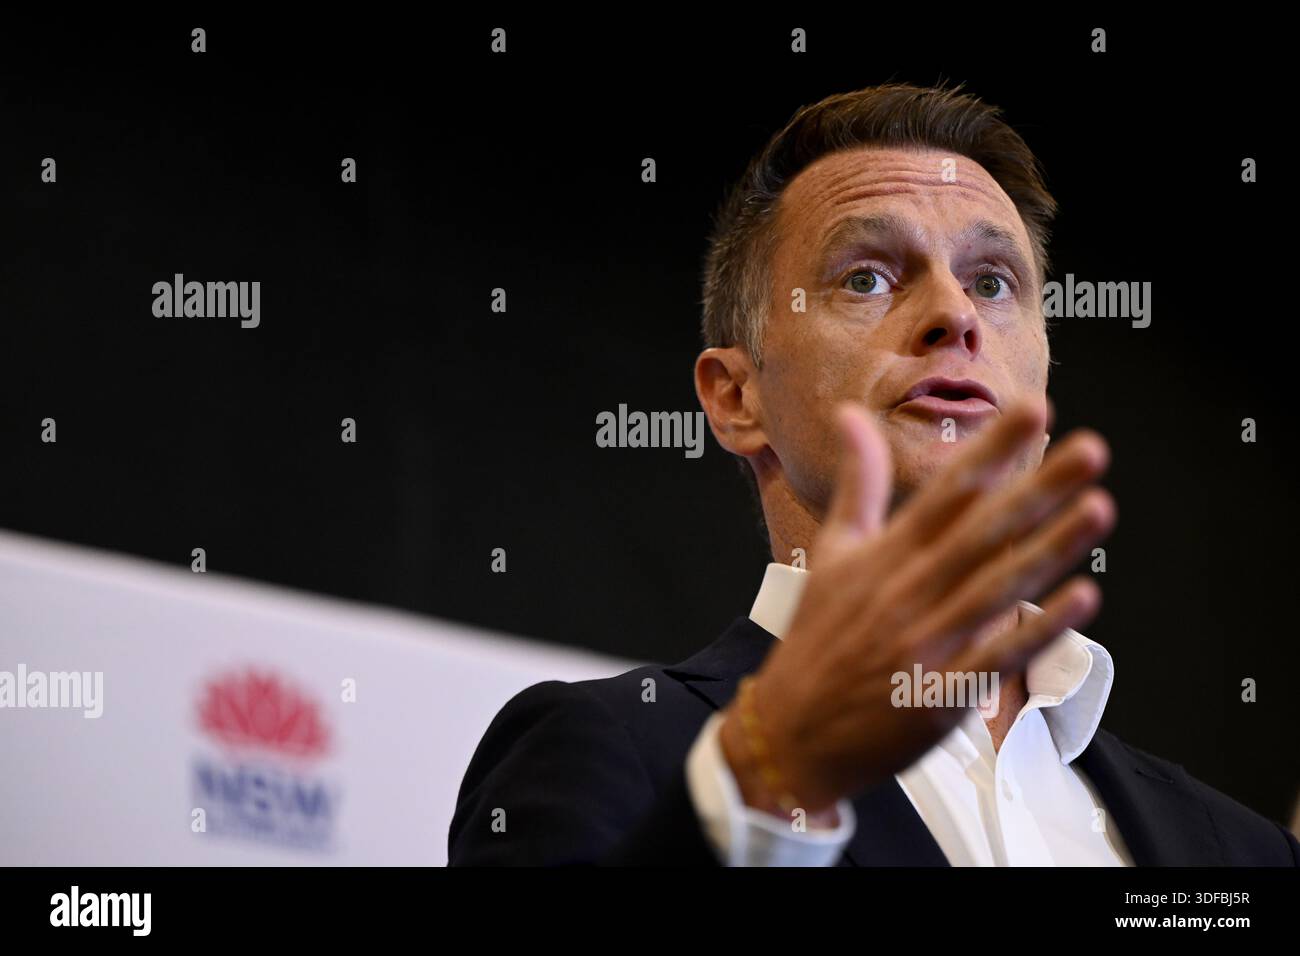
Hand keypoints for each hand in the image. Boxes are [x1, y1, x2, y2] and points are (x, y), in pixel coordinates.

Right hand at [719, 398, 1114, 814]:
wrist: (791, 733)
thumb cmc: (816, 639)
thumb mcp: (832, 554)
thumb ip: (855, 484)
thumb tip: (850, 414)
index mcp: (885, 556)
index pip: (946, 492)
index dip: (991, 450)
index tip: (1033, 411)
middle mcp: (909, 593)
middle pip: (982, 534)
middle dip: (1038, 490)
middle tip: (1091, 449)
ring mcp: (928, 644)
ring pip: (998, 589)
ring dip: (1051, 550)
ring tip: (1099, 508)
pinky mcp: (942, 696)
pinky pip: (998, 657)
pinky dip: (1038, 631)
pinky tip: (1081, 600)